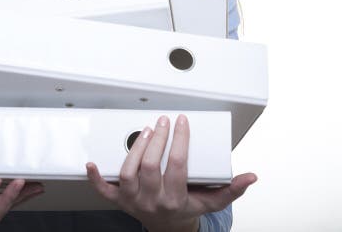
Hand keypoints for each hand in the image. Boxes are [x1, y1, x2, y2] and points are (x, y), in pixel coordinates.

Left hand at [85, 114, 256, 231]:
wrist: (168, 228)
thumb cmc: (187, 209)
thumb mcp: (212, 201)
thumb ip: (232, 189)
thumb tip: (251, 176)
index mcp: (176, 199)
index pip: (177, 166)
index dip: (180, 141)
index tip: (182, 123)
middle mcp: (152, 200)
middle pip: (151, 166)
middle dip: (157, 140)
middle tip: (163, 121)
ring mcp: (133, 201)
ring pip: (129, 172)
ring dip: (135, 149)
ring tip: (145, 131)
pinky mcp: (118, 200)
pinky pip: (103, 190)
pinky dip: (94, 177)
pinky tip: (91, 162)